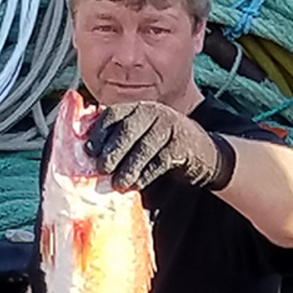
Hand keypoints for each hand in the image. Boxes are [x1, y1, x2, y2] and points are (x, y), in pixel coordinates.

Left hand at [88, 101, 235, 191]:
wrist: (203, 154)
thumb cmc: (162, 148)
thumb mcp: (141, 138)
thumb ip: (119, 141)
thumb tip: (90, 157)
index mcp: (138, 109)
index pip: (113, 114)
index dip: (99, 131)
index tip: (89, 150)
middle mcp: (153, 112)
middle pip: (127, 129)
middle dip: (112, 150)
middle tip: (101, 169)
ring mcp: (170, 126)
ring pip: (144, 147)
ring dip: (128, 167)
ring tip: (118, 184)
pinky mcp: (183, 144)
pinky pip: (161, 160)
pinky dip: (147, 174)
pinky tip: (138, 184)